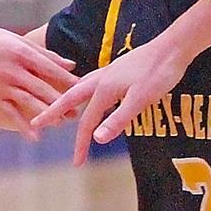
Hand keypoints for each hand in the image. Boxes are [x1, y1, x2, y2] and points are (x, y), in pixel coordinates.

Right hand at [0, 24, 78, 139]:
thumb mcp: (19, 42)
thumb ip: (46, 56)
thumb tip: (73, 65)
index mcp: (22, 53)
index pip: (51, 69)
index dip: (69, 81)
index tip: (84, 91)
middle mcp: (12, 69)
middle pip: (43, 88)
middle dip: (62, 102)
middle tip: (78, 114)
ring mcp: (0, 84)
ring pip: (29, 102)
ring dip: (47, 114)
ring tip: (61, 123)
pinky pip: (9, 114)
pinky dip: (23, 126)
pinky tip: (35, 136)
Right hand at [33, 36, 186, 164]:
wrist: (173, 47)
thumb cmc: (159, 73)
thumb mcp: (140, 100)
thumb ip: (118, 119)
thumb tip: (96, 139)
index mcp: (104, 89)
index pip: (87, 122)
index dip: (81, 144)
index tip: (76, 163)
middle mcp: (100, 79)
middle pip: (70, 99)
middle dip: (53, 112)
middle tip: (37, 121)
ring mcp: (108, 73)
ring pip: (79, 89)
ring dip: (66, 100)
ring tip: (58, 109)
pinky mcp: (117, 70)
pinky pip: (91, 83)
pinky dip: (83, 92)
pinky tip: (90, 95)